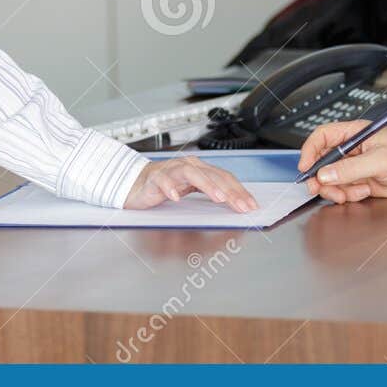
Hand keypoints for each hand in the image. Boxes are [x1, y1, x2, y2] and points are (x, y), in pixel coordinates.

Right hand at [123, 157, 257, 212]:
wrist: (134, 186)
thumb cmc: (164, 190)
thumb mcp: (191, 198)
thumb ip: (208, 204)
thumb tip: (230, 219)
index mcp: (201, 170)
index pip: (225, 178)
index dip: (240, 191)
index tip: (251, 206)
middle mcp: (189, 167)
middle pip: (214, 175)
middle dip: (230, 191)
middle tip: (241, 206)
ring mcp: (172, 170)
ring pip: (192, 173)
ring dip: (207, 185)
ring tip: (219, 198)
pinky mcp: (154, 178)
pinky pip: (163, 180)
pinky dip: (170, 187)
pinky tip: (176, 197)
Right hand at [296, 120, 386, 202]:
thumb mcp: (381, 161)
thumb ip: (351, 168)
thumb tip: (325, 174)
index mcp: (356, 133)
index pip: (323, 136)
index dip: (310, 151)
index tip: (306, 168)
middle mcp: (353, 149)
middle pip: (322, 161)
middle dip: (320, 177)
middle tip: (320, 189)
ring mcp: (356, 167)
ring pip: (331, 179)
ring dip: (336, 189)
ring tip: (351, 192)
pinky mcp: (361, 182)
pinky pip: (343, 190)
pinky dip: (348, 195)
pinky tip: (363, 192)